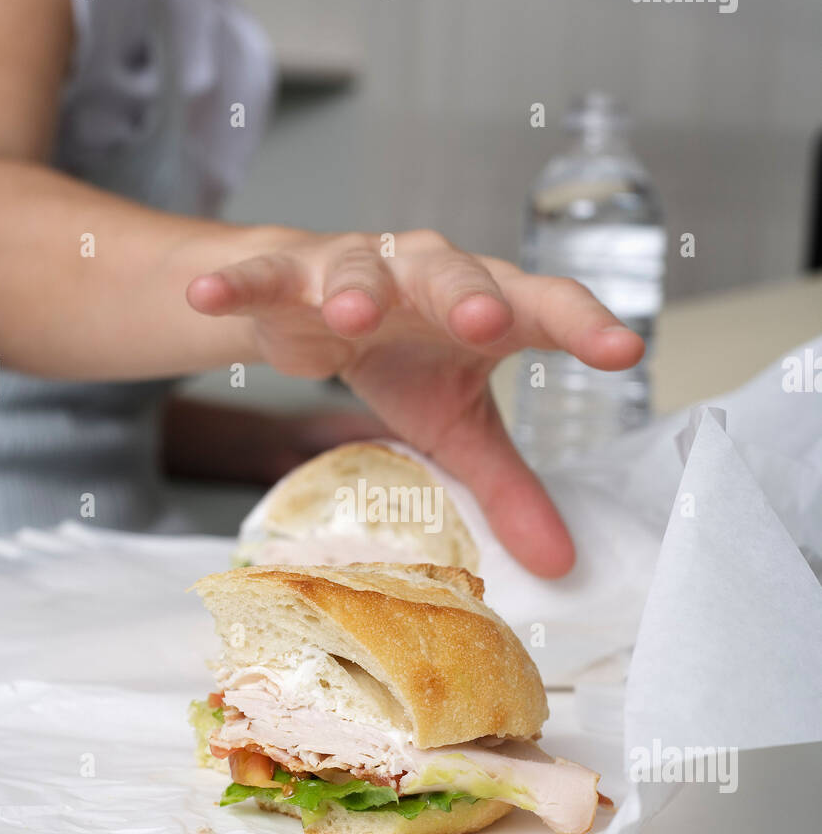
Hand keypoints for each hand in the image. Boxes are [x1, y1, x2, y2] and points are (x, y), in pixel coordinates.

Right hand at [186, 228, 643, 576]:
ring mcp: (355, 268)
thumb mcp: (458, 424)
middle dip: (466, 294)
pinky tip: (208, 296)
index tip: (624, 350)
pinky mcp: (290, 277)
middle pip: (453, 274)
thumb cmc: (407, 357)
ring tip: (352, 317)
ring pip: (358, 270)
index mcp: (484, 305)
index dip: (582, 325)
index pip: (543, 306)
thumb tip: (562, 565)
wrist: (317, 306)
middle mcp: (427, 274)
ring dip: (356, 290)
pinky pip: (263, 278)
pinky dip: (238, 285)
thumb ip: (510, 486)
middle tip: (485, 321)